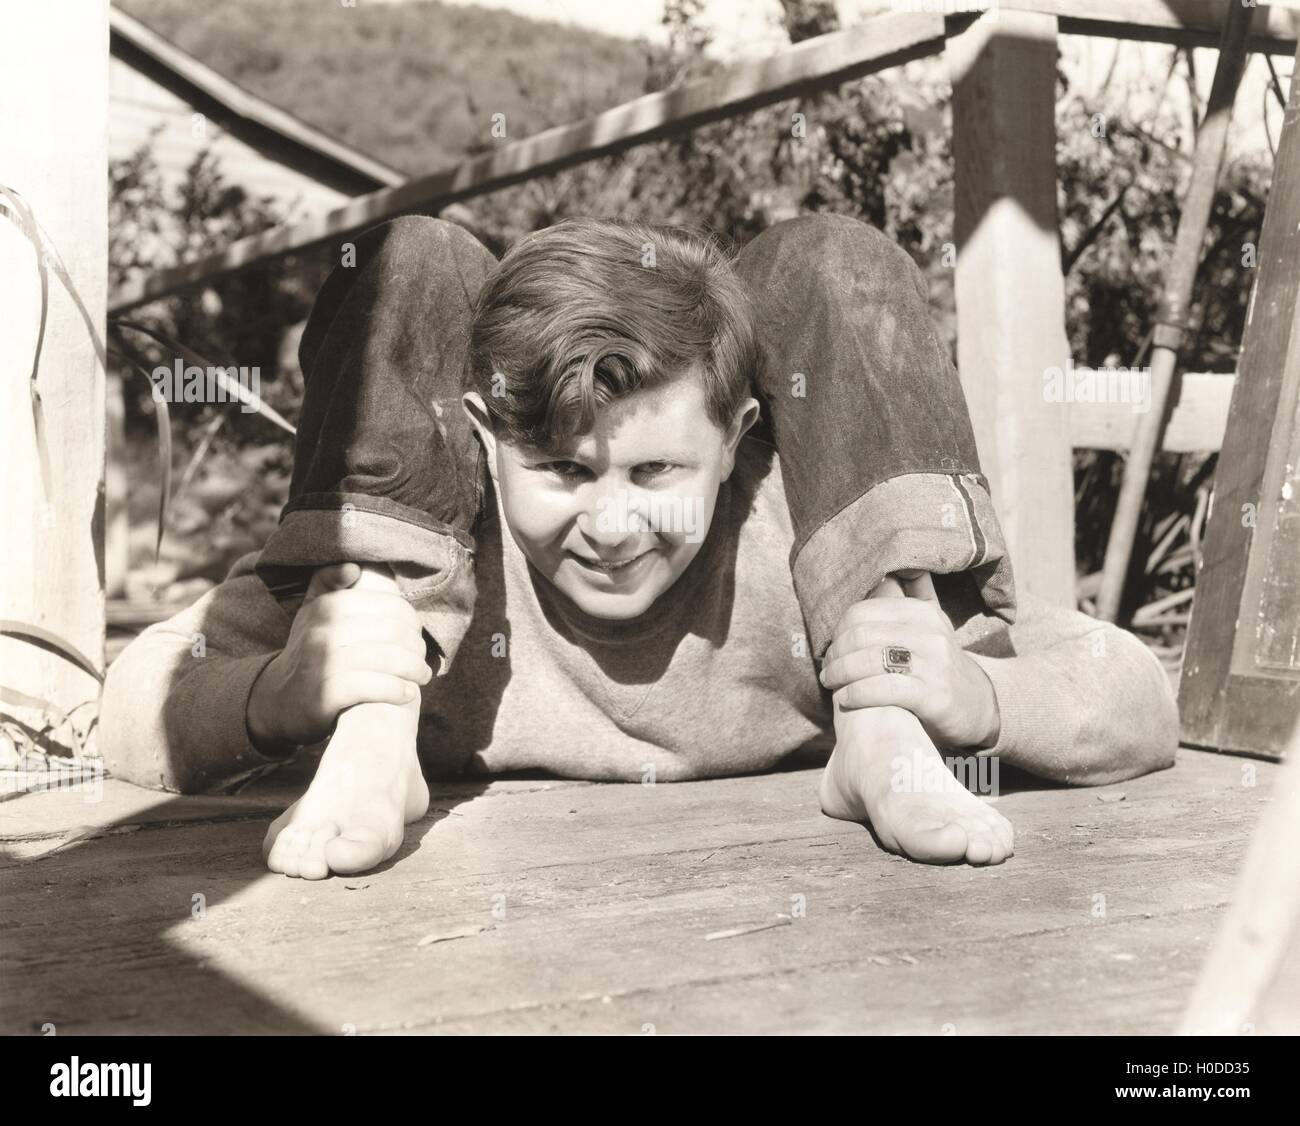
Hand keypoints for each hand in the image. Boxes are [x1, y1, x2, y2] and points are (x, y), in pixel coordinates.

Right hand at [246, 563, 432, 751]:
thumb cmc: (308, 650)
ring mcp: (321, 663)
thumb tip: (354, 567)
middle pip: (390, 632)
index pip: (387, 606)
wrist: (278, 698)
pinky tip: (407, 693)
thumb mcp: (312, 610)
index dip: (411, 621)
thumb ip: (329, 582)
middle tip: (422, 660)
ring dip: (413, 670)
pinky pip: (371, 687)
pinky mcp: (325, 695)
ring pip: (385, 659)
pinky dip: (396, 690)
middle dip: (415, 647)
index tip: (417, 635)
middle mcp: (321, 631)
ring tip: (421, 676)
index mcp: (325, 606)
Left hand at [818, 571, 999, 749]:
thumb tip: (892, 569)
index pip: (863, 612)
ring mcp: (934, 664)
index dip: (838, 631)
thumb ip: (913, 595)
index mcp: (922, 612)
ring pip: (870, 660)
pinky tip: (847, 699)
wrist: (977, 705)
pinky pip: (885, 688)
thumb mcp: (931, 625)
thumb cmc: (938, 664)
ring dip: (841, 674)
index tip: (832, 648)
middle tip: (827, 669)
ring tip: (832, 684)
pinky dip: (858, 694)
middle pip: (862, 635)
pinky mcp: (934, 695)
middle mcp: (930, 633)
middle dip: (836, 654)